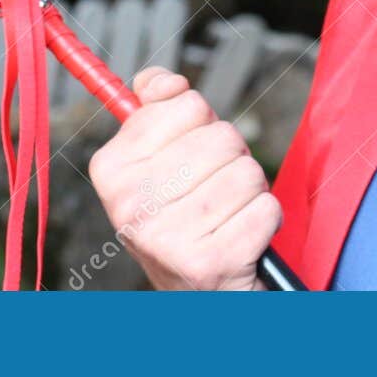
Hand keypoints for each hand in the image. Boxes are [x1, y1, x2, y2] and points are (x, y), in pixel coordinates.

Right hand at [87, 67, 281, 289]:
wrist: (196, 295)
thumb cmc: (180, 219)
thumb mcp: (154, 163)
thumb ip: (156, 110)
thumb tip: (161, 80)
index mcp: (111, 169)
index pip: (186, 103)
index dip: (200, 125)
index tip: (187, 153)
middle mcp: (131, 204)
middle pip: (222, 136)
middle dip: (229, 158)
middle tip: (212, 188)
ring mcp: (168, 236)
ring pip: (247, 171)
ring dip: (248, 191)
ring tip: (226, 214)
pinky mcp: (210, 262)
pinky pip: (265, 208)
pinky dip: (264, 219)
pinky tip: (240, 236)